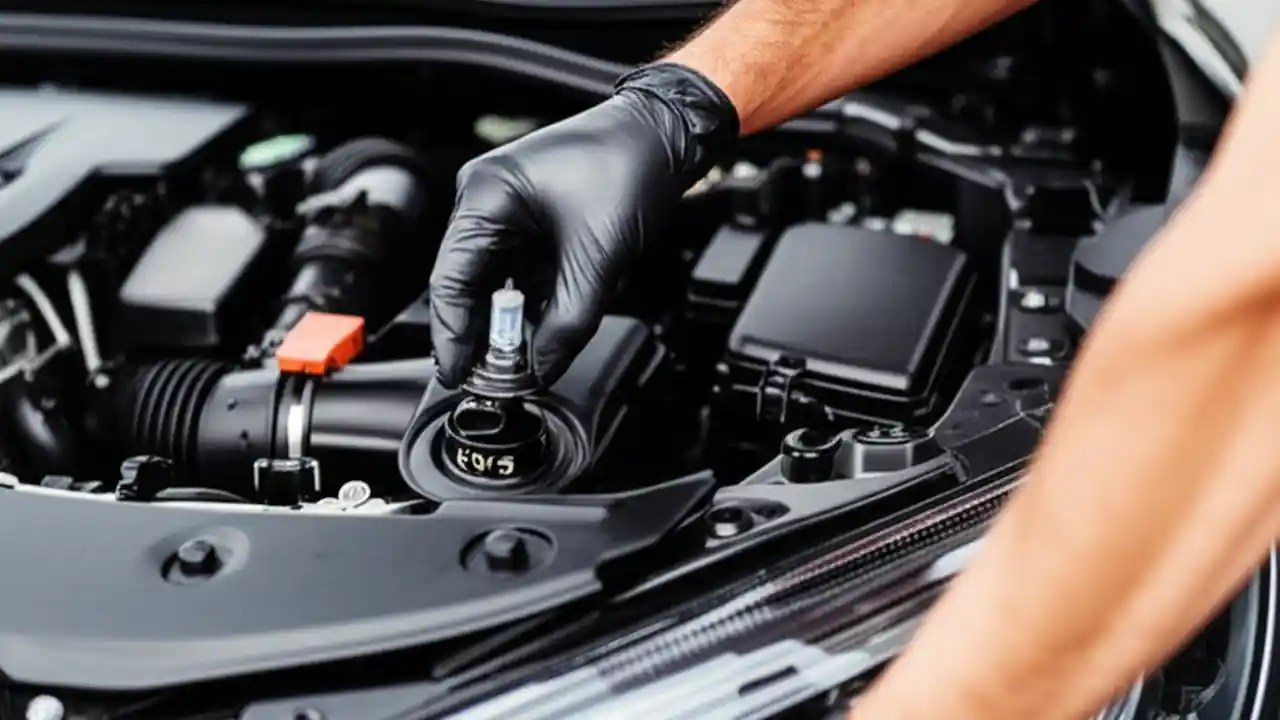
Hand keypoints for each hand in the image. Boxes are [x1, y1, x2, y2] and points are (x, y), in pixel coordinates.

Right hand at [428, 62, 737, 387]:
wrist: (666, 132)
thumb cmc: (629, 165)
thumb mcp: (598, 259)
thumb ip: (568, 323)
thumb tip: (542, 367)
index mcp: (485, 196)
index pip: (450, 281)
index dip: (452, 337)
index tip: (458, 376)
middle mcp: (485, 197)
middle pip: (467, 283)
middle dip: (480, 334)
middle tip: (491, 379)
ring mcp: (506, 205)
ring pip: (494, 279)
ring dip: (506, 320)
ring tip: (515, 363)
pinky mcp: (531, 215)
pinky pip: (518, 267)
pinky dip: (527, 300)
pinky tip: (537, 330)